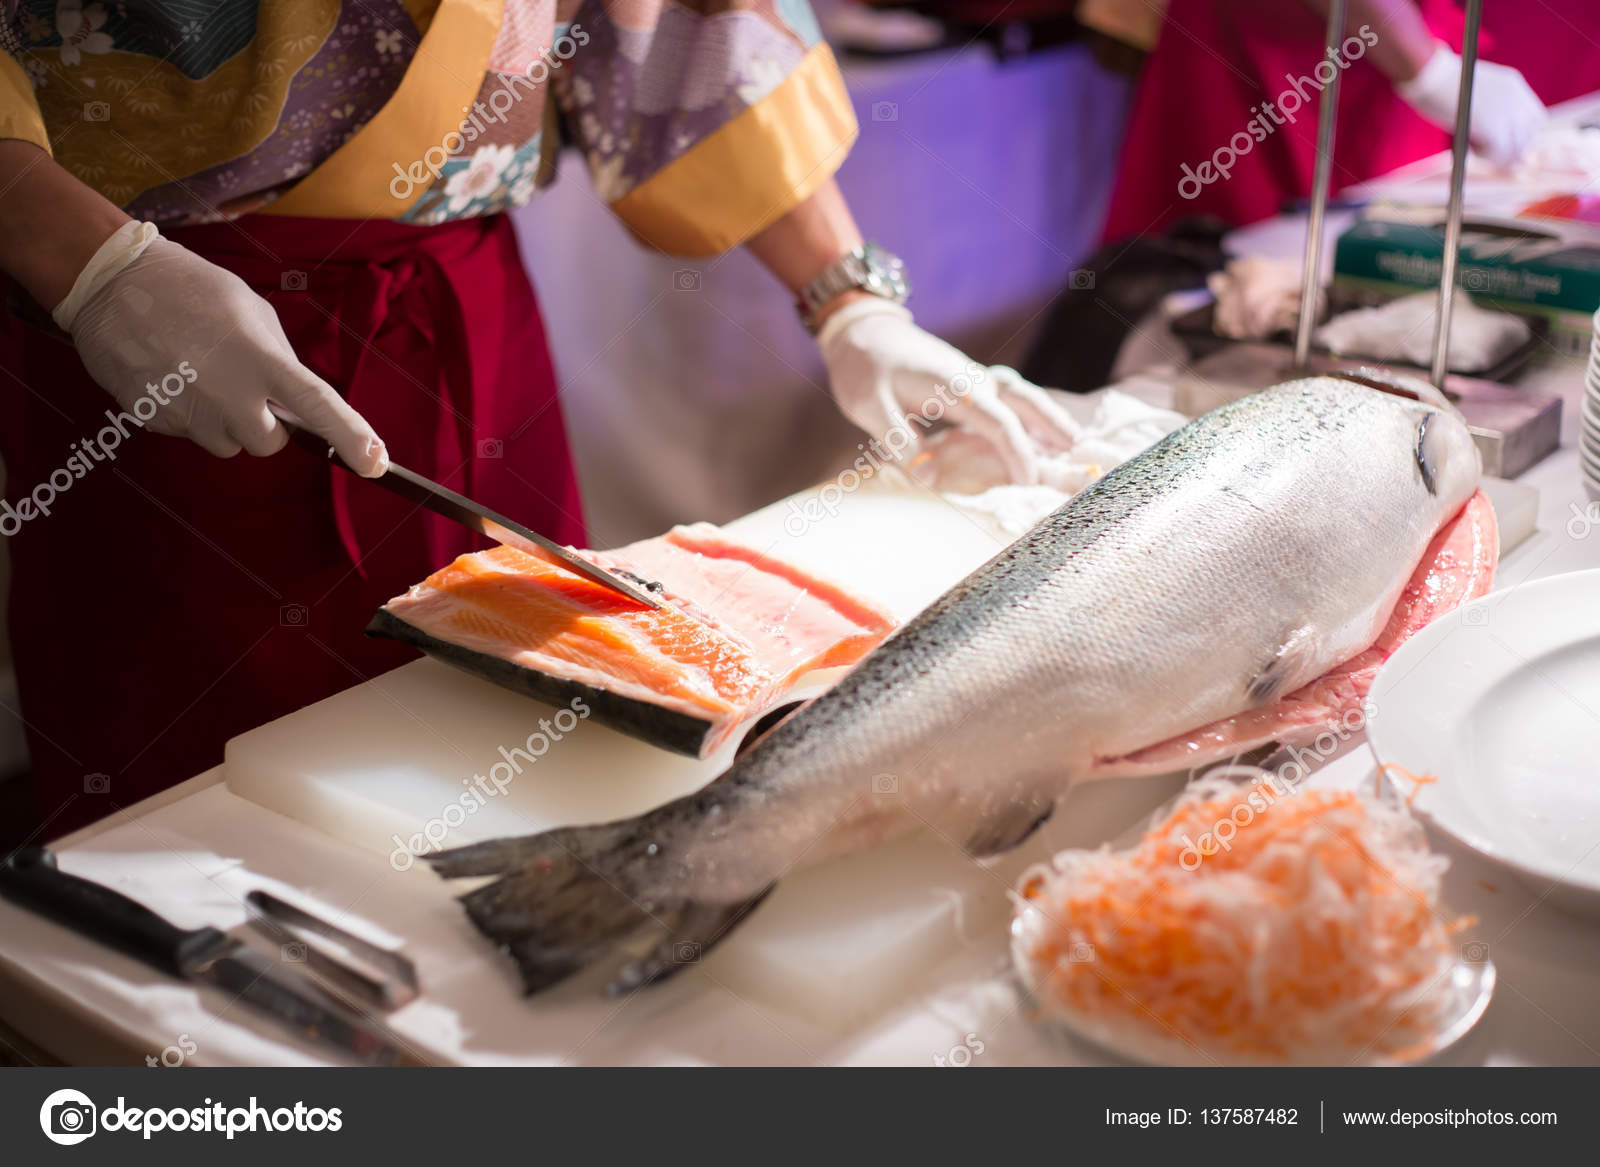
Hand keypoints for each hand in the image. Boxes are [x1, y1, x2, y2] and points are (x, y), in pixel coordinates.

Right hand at [54, 221, 386, 473]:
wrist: (113, 281)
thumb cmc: (192, 289)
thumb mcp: (253, 312)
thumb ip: (280, 359)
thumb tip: (295, 401)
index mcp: (261, 360)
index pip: (317, 406)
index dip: (350, 437)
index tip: (374, 463)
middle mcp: (228, 395)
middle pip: (268, 445)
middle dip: (265, 425)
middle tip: (244, 387)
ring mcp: (189, 412)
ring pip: (227, 444)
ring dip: (224, 421)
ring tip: (200, 374)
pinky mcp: (154, 421)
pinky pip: (188, 433)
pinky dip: (187, 413)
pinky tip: (173, 375)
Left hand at [817, 298, 1078, 485]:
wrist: (861, 331)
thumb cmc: (863, 368)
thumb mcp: (870, 407)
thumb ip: (900, 441)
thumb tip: (929, 478)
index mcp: (952, 385)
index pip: (996, 421)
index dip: (1015, 452)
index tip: (1029, 480)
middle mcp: (970, 379)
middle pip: (1023, 399)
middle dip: (1052, 423)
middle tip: (1080, 449)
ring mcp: (970, 377)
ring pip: (1019, 394)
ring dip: (1045, 415)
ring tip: (1071, 440)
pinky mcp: (965, 381)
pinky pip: (1005, 397)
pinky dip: (1026, 411)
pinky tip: (1034, 430)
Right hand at [1397, 43, 1546, 168]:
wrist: (1431, 74)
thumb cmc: (1439, 81)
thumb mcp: (1473, 89)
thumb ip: (1485, 105)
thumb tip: (1483, 128)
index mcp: (1514, 84)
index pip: (1535, 118)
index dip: (1522, 136)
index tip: (1506, 145)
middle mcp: (1517, 98)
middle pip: (1529, 136)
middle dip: (1512, 151)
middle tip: (1490, 156)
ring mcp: (1508, 113)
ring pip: (1515, 149)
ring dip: (1497, 156)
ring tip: (1474, 149)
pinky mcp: (1495, 129)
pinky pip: (1499, 155)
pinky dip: (1485, 157)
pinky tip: (1470, 148)